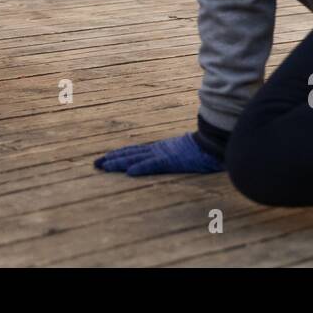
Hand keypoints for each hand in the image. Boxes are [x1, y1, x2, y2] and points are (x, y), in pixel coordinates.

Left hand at [94, 133, 222, 175]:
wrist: (217, 140)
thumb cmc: (206, 147)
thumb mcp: (188, 150)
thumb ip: (179, 152)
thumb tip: (177, 155)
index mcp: (161, 148)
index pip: (135, 151)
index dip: (119, 154)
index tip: (105, 158)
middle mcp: (158, 150)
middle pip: (130, 154)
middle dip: (111, 159)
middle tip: (94, 164)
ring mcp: (164, 154)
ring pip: (136, 158)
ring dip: (118, 163)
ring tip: (102, 166)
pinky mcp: (172, 160)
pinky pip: (154, 165)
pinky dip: (140, 168)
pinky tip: (128, 172)